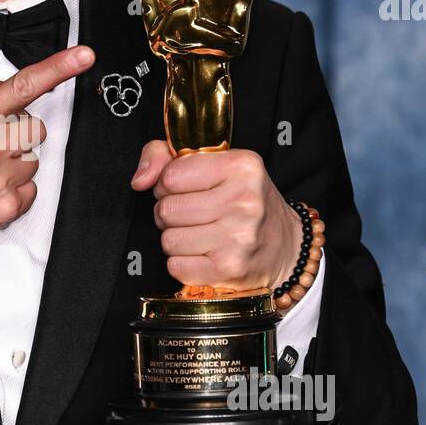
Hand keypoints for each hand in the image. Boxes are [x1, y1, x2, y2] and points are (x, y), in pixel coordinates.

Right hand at [0, 46, 95, 270]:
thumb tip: (8, 88)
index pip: (23, 87)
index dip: (58, 68)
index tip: (83, 56)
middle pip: (35, 127)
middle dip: (18, 130)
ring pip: (33, 159)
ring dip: (14, 161)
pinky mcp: (5, 209)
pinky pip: (30, 189)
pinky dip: (14, 188)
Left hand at [130, 140, 301, 291]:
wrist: (286, 248)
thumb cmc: (243, 202)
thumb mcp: (216, 164)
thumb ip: (164, 156)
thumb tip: (139, 180)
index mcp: (241, 166)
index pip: (171, 175)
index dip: (168, 184)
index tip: (186, 190)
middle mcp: (243, 201)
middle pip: (166, 209)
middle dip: (170, 214)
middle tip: (194, 215)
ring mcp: (238, 237)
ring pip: (168, 240)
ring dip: (177, 239)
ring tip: (201, 235)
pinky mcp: (229, 269)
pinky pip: (176, 266)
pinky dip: (183, 264)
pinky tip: (204, 255)